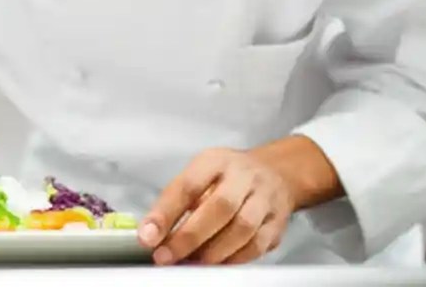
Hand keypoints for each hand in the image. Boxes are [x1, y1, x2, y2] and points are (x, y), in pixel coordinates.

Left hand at [139, 148, 294, 265]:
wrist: (277, 173)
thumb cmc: (229, 176)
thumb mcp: (200, 174)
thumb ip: (177, 201)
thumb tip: (152, 233)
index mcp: (216, 161)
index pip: (188, 185)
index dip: (165, 213)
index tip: (148, 236)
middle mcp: (244, 176)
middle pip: (219, 207)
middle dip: (189, 237)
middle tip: (166, 256)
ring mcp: (265, 198)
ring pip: (242, 228)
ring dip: (213, 252)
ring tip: (191, 263)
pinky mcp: (278, 222)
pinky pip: (257, 245)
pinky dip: (234, 259)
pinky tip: (217, 264)